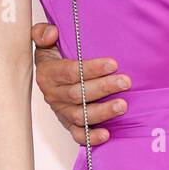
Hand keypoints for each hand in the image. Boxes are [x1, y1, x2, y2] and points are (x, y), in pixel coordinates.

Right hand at [31, 23, 130, 146]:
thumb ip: (43, 33)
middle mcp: (53, 95)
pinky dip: (91, 137)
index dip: (91, 68)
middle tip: (125, 82)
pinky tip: (106, 134)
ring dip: (102, 111)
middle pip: (78, 94)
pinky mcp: (68, 124)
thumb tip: (52, 33)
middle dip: (103, 88)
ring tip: (122, 105)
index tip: (113, 63)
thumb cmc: (54, 54)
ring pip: (80, 115)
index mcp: (48, 73)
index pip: (69, 72)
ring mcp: (61, 111)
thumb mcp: (44, 39)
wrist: (50, 74)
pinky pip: (78, 134)